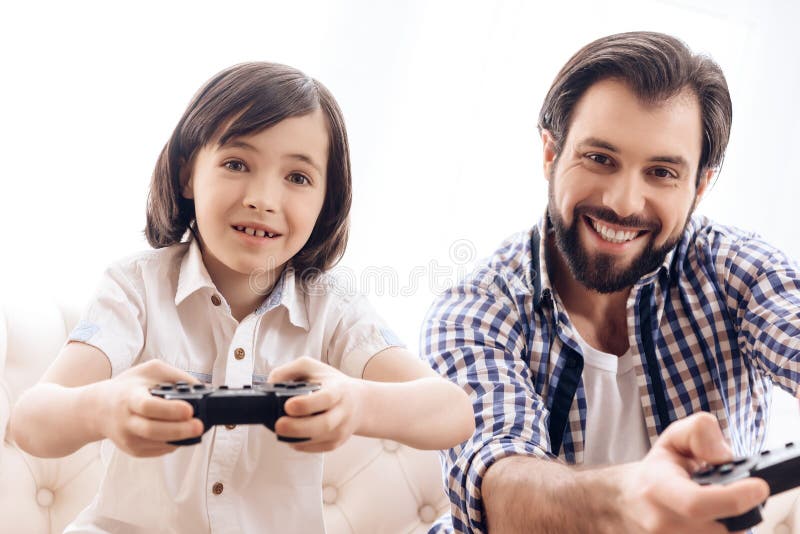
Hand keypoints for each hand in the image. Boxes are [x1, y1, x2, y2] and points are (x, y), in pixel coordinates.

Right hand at [94, 359, 203, 456]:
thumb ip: (176, 376)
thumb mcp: (150, 371)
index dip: (169, 410)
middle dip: (180, 430)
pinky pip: (158, 451)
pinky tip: (183, 435)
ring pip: (158, 444)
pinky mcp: (133, 450)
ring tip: (195, 429)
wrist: (100, 408)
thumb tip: (202, 388)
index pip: (148, 406)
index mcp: (130, 398)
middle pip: (153, 431)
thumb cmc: (129, 386)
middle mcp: (127, 421)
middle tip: (199, 426)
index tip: (189, 410)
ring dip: (181, 438)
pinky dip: (174, 444)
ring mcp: (128, 439)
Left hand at [268, 356, 364, 452]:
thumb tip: (270, 384)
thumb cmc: (330, 383)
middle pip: (323, 425)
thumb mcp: (311, 367)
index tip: (288, 405)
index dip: (306, 404)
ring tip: (281, 430)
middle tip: (278, 425)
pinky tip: (291, 436)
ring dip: (295, 438)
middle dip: (297, 428)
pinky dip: (299, 444)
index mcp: (338, 390)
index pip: (326, 399)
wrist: (357, 403)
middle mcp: (342, 412)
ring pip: (317, 440)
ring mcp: (340, 430)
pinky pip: (314, 449)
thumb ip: (289, 371)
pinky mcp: (335, 444)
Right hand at [618, 412, 769, 532]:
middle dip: (741, 509)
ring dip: (733, 521)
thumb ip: (700, 433)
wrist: (629, 502)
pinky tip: (715, 517)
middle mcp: (662, 522)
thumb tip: (725, 457)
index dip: (733, 498)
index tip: (759, 487)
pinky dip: (724, 527)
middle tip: (739, 492)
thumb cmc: (657, 471)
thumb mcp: (673, 438)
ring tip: (720, 502)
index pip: (696, 503)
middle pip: (722, 526)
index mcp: (657, 487)